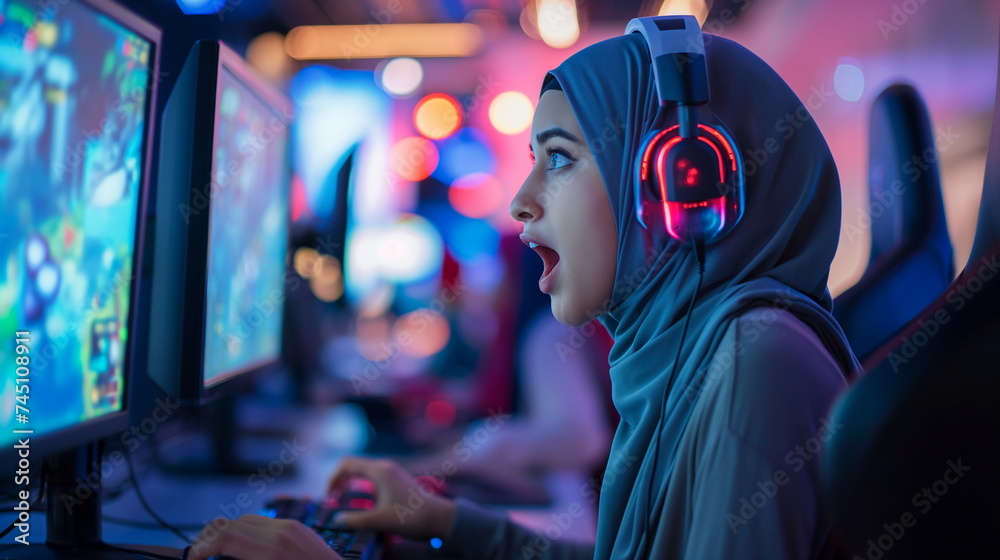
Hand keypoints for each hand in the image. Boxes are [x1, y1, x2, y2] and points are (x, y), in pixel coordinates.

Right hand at [188, 514, 341, 559]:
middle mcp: (282, 532)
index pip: (223, 534)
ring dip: (231, 535)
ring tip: (223, 554)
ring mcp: (293, 526)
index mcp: (271, 550)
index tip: (193, 559)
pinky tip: (248, 551)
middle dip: (213, 539)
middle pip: (232, 523)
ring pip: (247, 520)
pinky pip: (267, 523)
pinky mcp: (300, 527)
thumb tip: (216, 558)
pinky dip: (251, 534)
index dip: (201, 547)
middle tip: (203, 557)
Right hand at [327, 457, 455, 539]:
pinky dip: (361, 488)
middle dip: (339, 481)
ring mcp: (392, 474)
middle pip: (353, 466)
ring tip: (342, 501)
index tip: (328, 497)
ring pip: (363, 473)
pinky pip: (372, 479)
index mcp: (379, 471)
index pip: (346, 463)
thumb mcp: (380, 520)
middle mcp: (385, 468)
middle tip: (331, 499)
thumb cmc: (412, 517)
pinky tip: (361, 503)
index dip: (332, 478)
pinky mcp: (397, 482)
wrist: (440, 518)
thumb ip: (355, 521)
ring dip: (350, 484)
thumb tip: (336, 521)